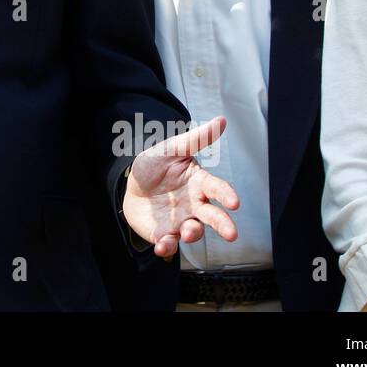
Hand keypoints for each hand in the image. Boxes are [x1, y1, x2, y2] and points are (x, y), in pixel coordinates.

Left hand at [122, 116, 239, 258]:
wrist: (131, 184)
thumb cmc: (157, 165)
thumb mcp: (172, 148)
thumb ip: (196, 138)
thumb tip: (221, 120)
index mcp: (199, 183)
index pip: (217, 188)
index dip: (226, 195)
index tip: (235, 202)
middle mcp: (195, 205)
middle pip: (213, 217)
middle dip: (223, 225)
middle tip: (232, 233)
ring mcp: (180, 221)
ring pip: (193, 231)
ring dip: (193, 233)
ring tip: (189, 230)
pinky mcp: (164, 234)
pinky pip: (169, 243)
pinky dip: (168, 247)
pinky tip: (164, 245)